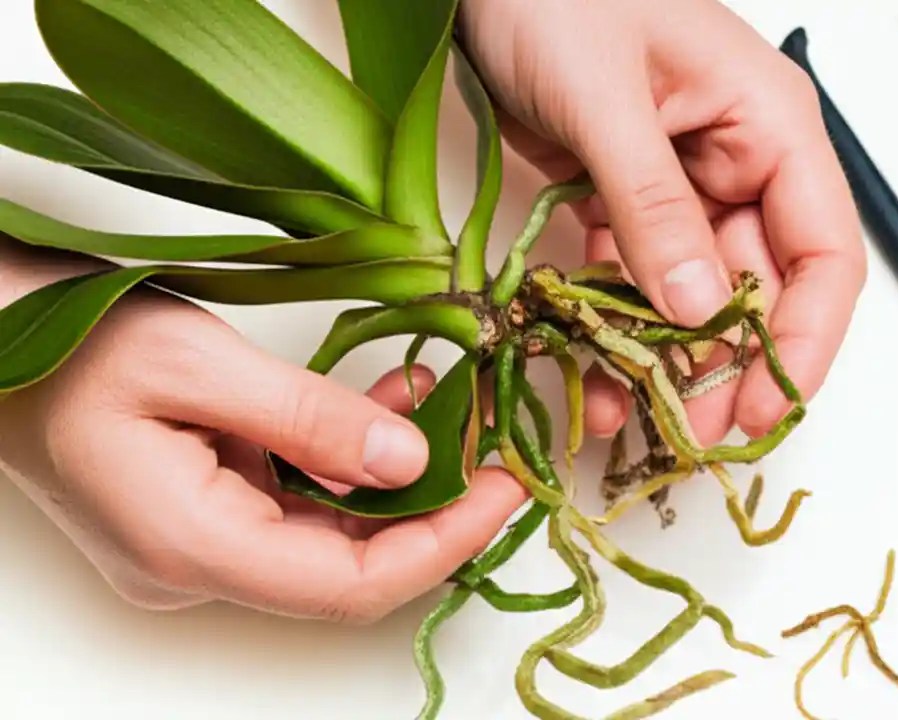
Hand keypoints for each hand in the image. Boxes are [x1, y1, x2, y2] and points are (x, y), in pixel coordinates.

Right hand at [0, 254, 526, 622]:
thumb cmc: (64, 344)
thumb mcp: (197, 364)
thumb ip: (308, 419)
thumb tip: (412, 462)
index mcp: (194, 546)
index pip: (352, 586)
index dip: (444, 545)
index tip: (505, 490)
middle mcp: (201, 564)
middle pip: (351, 567)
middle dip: (437, 512)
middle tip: (499, 448)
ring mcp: (202, 543)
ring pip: (333, 533)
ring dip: (399, 478)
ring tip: (455, 408)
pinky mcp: (206, 511)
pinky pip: (301, 501)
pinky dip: (351, 459)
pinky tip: (390, 403)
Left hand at [459, 0, 864, 444]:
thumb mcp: (607, 99)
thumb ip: (654, 205)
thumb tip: (699, 309)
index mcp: (769, 124)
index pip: (823, 253)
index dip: (804, 341)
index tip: (765, 409)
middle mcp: (737, 161)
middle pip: (760, 289)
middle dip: (730, 367)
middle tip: (692, 432)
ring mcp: (680, 185)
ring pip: (694, 297)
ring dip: (665, 359)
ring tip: (629, 413)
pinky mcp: (624, 198)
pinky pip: (634, 278)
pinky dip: (613, 326)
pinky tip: (590, 367)